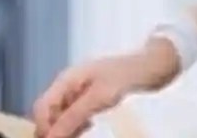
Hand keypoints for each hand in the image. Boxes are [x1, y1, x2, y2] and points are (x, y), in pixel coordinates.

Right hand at [32, 39, 178, 137]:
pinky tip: (89, 130)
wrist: (154, 66)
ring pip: (63, 117)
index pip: (41, 108)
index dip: (44, 128)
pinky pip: (78, 117)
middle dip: (55, 130)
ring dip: (68, 129)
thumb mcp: (99, 97)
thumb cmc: (128, 74)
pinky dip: (79, 127)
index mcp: (67, 79)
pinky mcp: (94, 100)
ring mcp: (81, 93)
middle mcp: (70, 85)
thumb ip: (74, 116)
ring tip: (80, 135)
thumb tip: (52, 136)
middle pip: (50, 113)